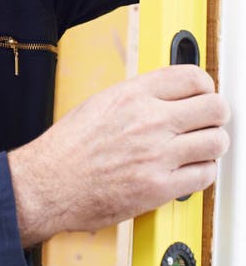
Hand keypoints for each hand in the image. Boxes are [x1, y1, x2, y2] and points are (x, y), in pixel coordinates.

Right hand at [8, 64, 229, 245]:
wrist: (48, 183)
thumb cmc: (68, 147)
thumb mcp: (101, 102)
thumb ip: (139, 97)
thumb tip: (168, 95)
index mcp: (133, 95)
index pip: (193, 77)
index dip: (205, 86)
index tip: (203, 94)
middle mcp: (149, 121)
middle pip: (215, 108)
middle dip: (216, 114)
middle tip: (207, 121)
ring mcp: (157, 155)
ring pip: (216, 142)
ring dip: (212, 145)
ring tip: (199, 147)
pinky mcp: (159, 188)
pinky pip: (204, 176)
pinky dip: (202, 173)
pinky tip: (187, 170)